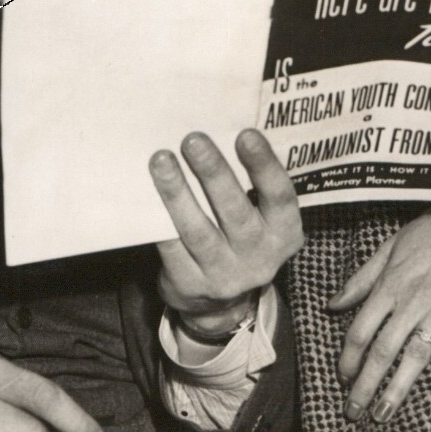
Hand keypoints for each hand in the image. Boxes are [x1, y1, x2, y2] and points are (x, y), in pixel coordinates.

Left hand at [150, 130, 302, 330]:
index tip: (245, 134)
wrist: (222, 303)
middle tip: (192, 139)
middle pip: (235, 212)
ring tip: (161, 160)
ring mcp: (225, 275)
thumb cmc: (240, 236)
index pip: (280, 196)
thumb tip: (219, 128)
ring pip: (198, 230)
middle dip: (213, 173)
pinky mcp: (191, 285)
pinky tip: (146, 195)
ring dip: (178, 193)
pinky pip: (172, 249)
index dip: (264, 166)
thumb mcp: (261, 216)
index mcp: (284, 232)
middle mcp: (259, 256)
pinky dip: (160, 221)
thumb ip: (250, 184)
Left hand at [327, 208, 430, 423]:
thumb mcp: (389, 247)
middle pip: (383, 352)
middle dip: (365, 386)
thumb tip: (332, 304)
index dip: (348, 360)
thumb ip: (361, 279)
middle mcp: (413, 303)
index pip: (360, 332)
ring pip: (417, 358)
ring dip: (398, 390)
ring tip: (385, 414)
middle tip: (354, 413)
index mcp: (390, 286)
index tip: (343, 379)